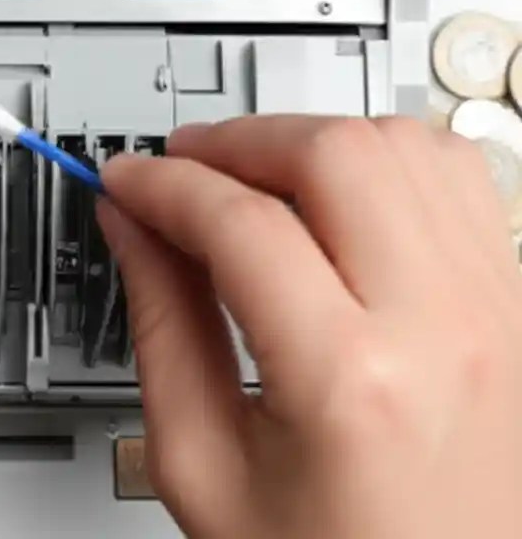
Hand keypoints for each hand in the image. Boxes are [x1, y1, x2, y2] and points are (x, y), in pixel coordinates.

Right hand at [98, 116, 521, 538]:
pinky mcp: (518, 308)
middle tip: (183, 168)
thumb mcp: (205, 467)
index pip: (238, 222)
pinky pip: (462, 180)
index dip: (160, 184)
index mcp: (349, 384)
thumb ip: (163, 330)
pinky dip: (387, 163)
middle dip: (237, 141)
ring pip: (408, 145)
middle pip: (333, 153)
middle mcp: (444, 330)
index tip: (124, 181)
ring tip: (256, 177)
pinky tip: (338, 199)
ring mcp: (498, 312)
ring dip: (314, 140)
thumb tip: (134, 230)